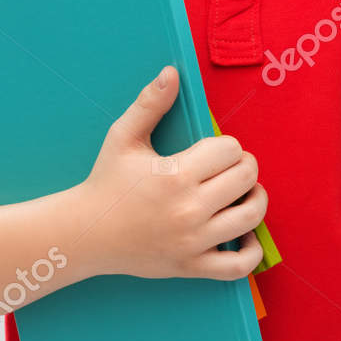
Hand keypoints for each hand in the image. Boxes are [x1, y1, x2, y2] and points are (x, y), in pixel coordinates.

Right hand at [68, 65, 266, 280]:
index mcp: (174, 175)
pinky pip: (239, 266)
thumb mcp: (122, 138)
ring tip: (243, 193)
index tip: (214, 151)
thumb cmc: (106, 183)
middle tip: (231, 167)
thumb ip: (150, 104)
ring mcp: (192, 241)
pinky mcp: (192, 266)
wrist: (85, 233)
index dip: (227, 146)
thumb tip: (172, 73)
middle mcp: (188, 210)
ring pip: (251, 217)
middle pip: (246, 178)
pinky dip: (252, 250)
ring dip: (255, 200)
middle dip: (244, 167)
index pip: (230, 150)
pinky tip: (245, 234)